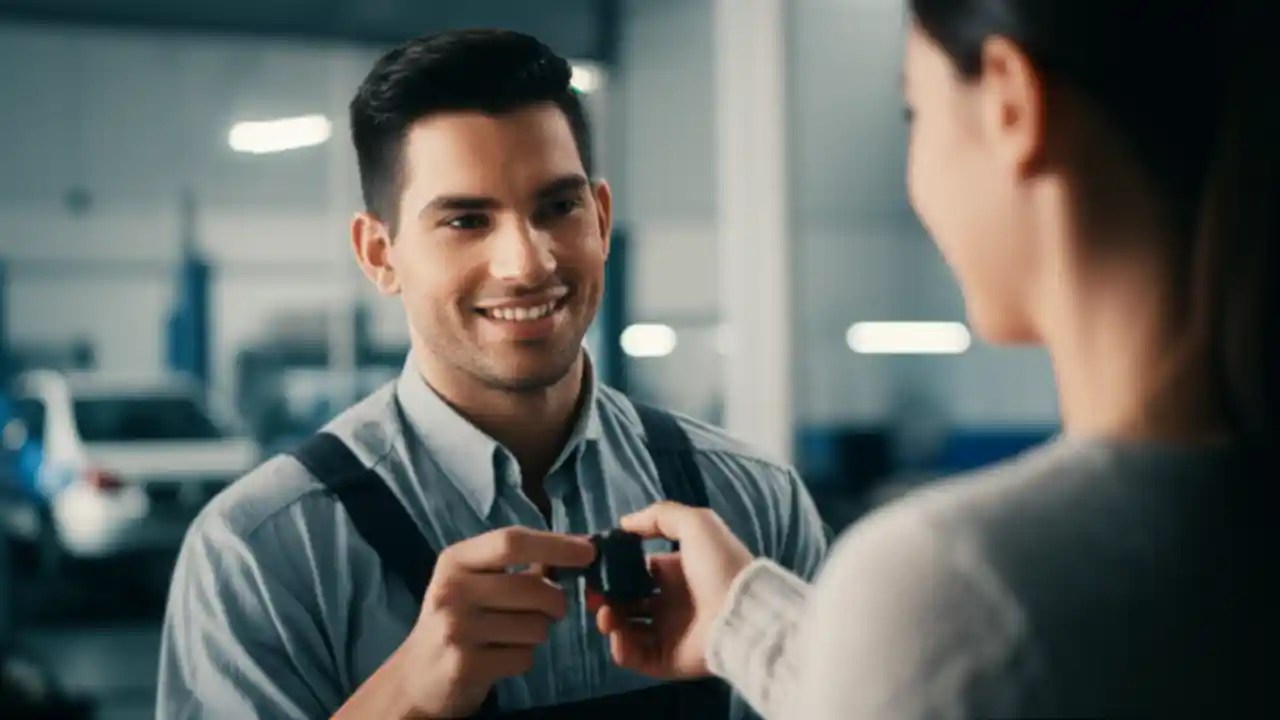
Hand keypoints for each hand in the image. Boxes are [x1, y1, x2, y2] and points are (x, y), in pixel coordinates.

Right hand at [396, 526, 595, 717]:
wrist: (417, 674)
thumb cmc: (458, 617)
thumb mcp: (475, 581)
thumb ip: (518, 564)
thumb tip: (579, 547)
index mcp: (456, 561)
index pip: (512, 542)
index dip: (556, 544)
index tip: (589, 551)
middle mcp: (452, 590)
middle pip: (532, 587)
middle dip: (556, 601)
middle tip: (553, 608)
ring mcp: (456, 629)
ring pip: (535, 626)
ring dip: (538, 632)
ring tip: (514, 634)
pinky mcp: (464, 665)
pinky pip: (524, 658)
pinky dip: (524, 658)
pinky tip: (501, 656)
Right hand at [595, 502, 753, 679]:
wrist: (743, 612)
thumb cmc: (719, 565)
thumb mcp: (696, 524)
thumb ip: (660, 516)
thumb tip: (625, 524)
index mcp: (678, 574)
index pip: (638, 572)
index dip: (616, 570)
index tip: (596, 569)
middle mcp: (672, 604)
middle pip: (628, 602)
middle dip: (606, 598)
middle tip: (592, 598)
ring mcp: (670, 634)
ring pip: (627, 630)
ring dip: (609, 622)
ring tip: (605, 616)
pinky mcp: (669, 660)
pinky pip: (637, 657)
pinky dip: (622, 648)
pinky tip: (618, 635)